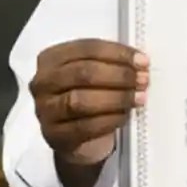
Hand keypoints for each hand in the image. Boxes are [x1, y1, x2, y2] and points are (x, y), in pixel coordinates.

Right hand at [30, 39, 148, 165]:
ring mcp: (45, 110)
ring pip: (81, 101)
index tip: (143, 61)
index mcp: (51, 58)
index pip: (86, 49)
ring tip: (138, 98)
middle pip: (83, 73)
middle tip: (143, 80)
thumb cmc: (86, 95)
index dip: (117, 54)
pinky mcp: (54, 135)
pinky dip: (109, 120)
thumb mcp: (93, 73)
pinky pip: (84, 127)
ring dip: (116, 98)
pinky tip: (125, 115)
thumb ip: (110, 63)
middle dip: (118, 76)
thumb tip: (140, 63)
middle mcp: (42, 82)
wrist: (74, 137)